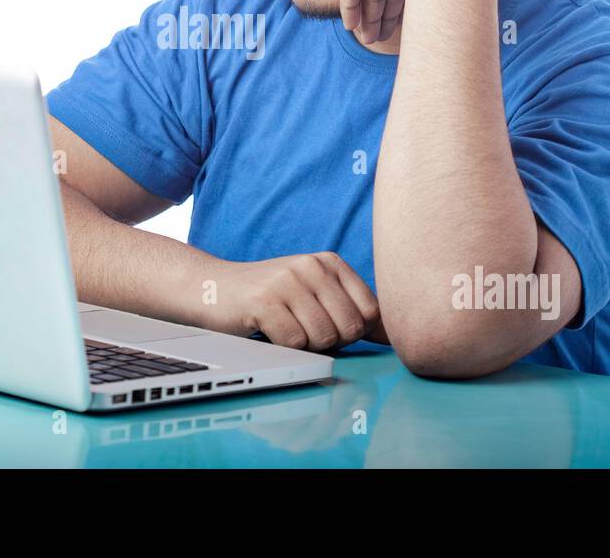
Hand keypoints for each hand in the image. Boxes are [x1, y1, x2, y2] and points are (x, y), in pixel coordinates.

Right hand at [201, 252, 385, 352]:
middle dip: (330, 341)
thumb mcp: (314, 293)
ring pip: (324, 338)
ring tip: (284, 327)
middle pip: (349, 328)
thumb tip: (396, 334)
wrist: (213, 289)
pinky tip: (268, 330)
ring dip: (304, 344)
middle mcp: (311, 266)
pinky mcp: (264, 301)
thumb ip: (352, 308)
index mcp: (330, 262)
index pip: (370, 312)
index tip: (326, 324)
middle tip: (301, 328)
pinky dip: (283, 346)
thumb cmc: (269, 297)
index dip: (352, 331)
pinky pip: (295, 343)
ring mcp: (287, 281)